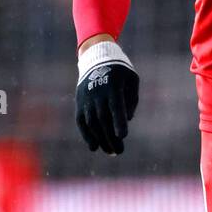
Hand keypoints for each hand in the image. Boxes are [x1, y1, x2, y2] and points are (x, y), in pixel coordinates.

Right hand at [75, 40, 138, 154]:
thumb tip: (127, 119)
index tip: (123, 136)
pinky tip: (94, 147)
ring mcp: (86, 99)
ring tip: (111, 152)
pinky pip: (81, 121)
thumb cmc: (120, 72)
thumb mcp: (132, 79)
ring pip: (91, 123)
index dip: (118, 121)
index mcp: (113, 86)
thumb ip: (132, 99)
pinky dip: (86, 135)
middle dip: (111, 137)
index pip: (115, 106)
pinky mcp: (79, 103)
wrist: (96, 59)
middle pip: (103, 119)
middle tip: (119, 151)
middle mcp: (97, 93)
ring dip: (100, 139)